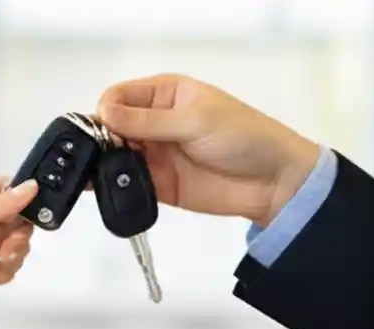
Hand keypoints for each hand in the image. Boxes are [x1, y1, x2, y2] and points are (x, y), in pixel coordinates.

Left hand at [0, 177, 38, 328]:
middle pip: (17, 219)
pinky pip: (8, 268)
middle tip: (12, 243)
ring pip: (17, 244)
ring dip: (16, 253)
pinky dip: (4, 272)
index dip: (22, 198)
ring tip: (2, 259)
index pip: (6, 189)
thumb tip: (31, 188)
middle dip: (21, 232)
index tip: (34, 209)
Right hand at [98, 74, 319, 227]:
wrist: (273, 181)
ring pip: (114, 156)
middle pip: (111, 127)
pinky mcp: (160, 184)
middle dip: (100, 138)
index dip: (107, 109)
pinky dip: (115, 186)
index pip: (119, 96)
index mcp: (165, 94)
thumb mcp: (196, 120)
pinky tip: (108, 188)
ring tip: (100, 172)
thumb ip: (149, 120)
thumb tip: (106, 112)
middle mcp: (156, 123)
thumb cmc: (247, 137)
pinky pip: (128, 184)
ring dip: (103, 163)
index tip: (107, 126)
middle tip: (102, 152)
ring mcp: (156, 154)